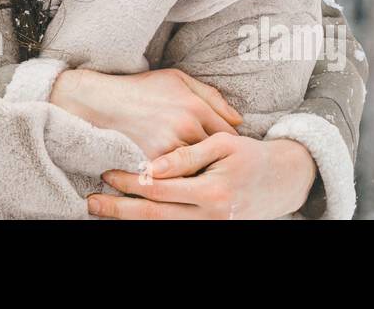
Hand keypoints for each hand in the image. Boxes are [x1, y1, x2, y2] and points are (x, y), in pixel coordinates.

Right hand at [50, 67, 242, 159]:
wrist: (102, 102)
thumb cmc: (142, 88)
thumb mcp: (178, 79)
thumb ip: (211, 96)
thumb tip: (238, 119)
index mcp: (195, 106)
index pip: (228, 134)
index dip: (229, 144)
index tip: (226, 150)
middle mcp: (186, 127)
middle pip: (216, 155)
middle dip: (219, 161)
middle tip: (220, 167)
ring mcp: (169, 147)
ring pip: (198, 169)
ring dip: (201, 172)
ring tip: (205, 175)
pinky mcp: (152, 163)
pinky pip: (176, 177)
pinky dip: (180, 179)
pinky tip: (182, 178)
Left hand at [86, 133, 316, 219]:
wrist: (282, 180)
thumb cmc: (249, 155)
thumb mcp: (223, 144)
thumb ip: (187, 155)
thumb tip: (153, 164)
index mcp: (211, 192)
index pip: (159, 189)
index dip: (130, 182)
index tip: (106, 172)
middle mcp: (209, 217)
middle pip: (154, 216)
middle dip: (119, 209)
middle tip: (90, 201)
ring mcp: (209, 227)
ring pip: (162, 228)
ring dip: (130, 219)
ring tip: (101, 210)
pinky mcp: (209, 230)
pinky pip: (175, 230)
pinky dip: (151, 224)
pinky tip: (130, 216)